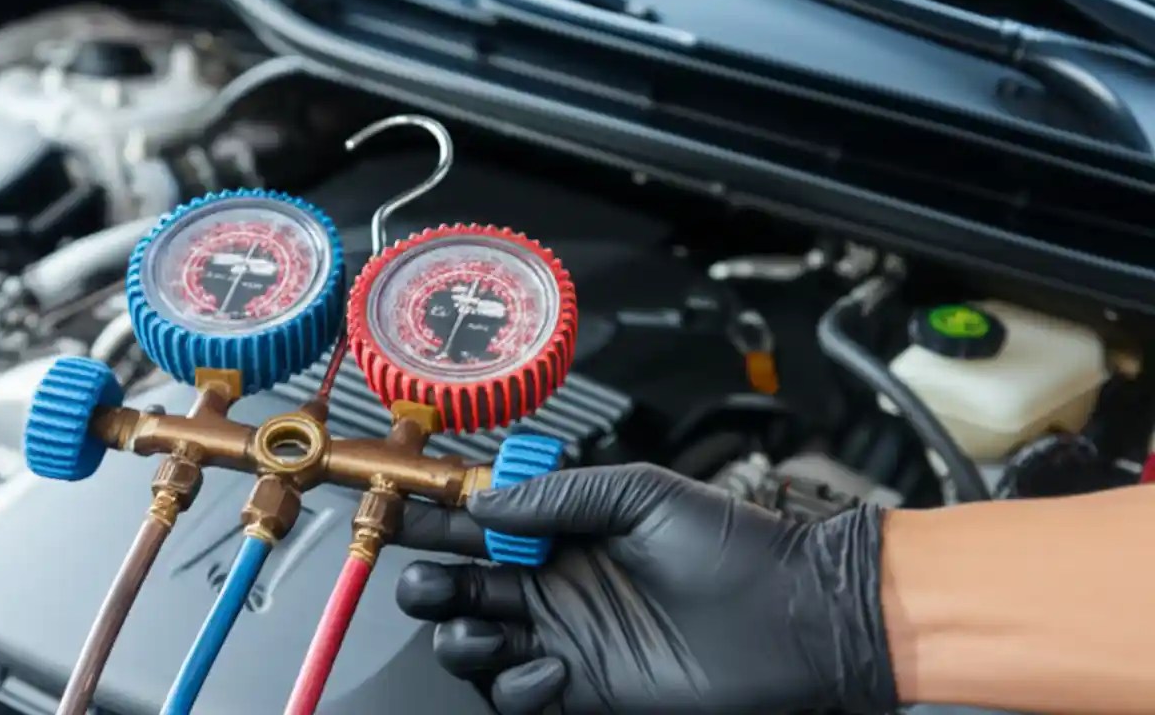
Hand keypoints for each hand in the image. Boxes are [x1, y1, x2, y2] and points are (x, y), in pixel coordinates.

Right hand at [393, 464, 897, 714]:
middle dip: (428, 585)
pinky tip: (551, 667)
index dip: (435, 521)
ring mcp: (566, 640)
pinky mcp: (583, 690)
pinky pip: (518, 695)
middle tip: (427, 581)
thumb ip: (561, 497)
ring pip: (474, 647)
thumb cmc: (730, 545)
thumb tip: (488, 500)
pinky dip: (517, 685)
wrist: (789, 614)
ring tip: (483, 630)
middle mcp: (554, 586)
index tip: (401, 513)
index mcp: (563, 534)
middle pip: (459, 591)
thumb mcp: (642, 495)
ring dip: (459, 640)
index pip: (479, 527)